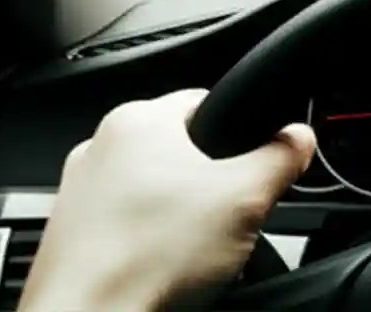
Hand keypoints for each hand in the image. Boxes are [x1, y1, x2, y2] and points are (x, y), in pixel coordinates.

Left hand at [18, 89, 314, 311]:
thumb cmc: (148, 260)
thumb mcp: (245, 198)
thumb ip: (281, 157)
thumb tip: (297, 138)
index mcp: (137, 120)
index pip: (207, 101)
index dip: (243, 134)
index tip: (256, 167)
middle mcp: (99, 148)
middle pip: (183, 153)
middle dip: (212, 185)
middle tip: (228, 220)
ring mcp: (80, 193)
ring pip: (156, 193)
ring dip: (181, 216)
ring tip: (194, 251)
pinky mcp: (73, 235)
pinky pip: (129, 227)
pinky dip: (150, 243)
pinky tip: (164, 268)